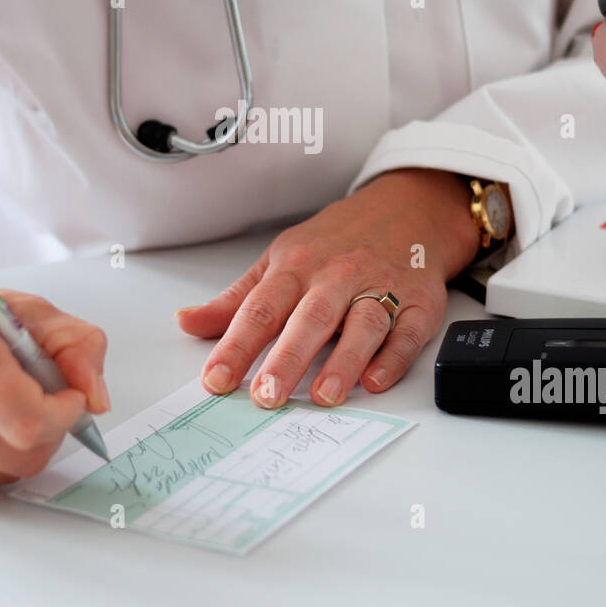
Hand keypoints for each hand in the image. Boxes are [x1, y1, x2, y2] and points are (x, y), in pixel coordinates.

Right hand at [0, 269, 110, 489]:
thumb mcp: (19, 308)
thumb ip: (75, 343)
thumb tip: (97, 398)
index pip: (31, 418)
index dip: (64, 414)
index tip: (68, 398)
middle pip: (25, 455)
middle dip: (49, 432)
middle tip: (38, 402)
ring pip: (3, 472)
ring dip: (18, 445)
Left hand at [175, 167, 482, 409]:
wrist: (406, 209)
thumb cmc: (334, 243)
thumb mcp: (279, 261)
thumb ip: (235, 300)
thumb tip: (187, 323)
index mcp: (296, 267)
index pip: (260, 309)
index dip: (235, 346)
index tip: (215, 379)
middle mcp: (337, 276)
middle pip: (310, 318)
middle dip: (287, 358)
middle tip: (267, 395)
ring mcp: (381, 287)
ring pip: (362, 324)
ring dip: (343, 361)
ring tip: (323, 396)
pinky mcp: (419, 302)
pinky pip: (408, 331)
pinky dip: (394, 357)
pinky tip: (375, 380)